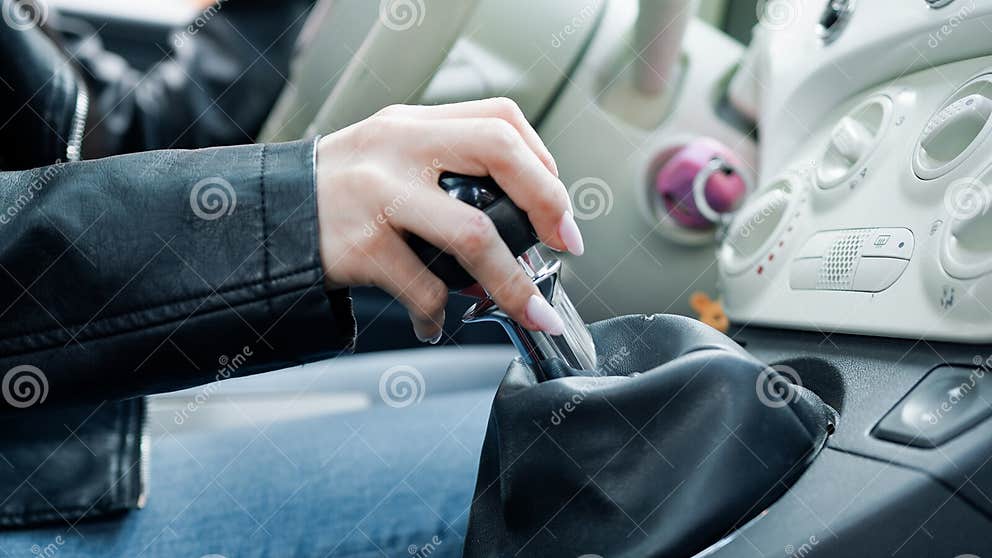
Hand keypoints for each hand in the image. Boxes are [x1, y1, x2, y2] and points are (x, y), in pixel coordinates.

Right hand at [315, 98, 583, 342]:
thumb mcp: (388, 160)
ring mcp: (378, 193)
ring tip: (527, 310)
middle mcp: (398, 147)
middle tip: (565, 245)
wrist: (265, 219)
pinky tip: (434, 322)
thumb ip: (445, 175)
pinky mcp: (361, 244)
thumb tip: (516, 231)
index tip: (559, 206)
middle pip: (499, 154)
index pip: (498, 118)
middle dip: (548, 203)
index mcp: (414, 124)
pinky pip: (424, 287)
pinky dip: (440, 314)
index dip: (543, 161)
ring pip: (473, 234)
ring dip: (511, 283)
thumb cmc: (338, 195)